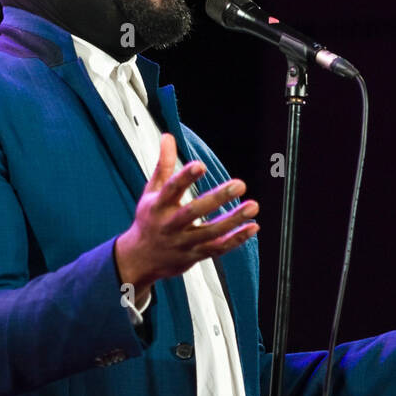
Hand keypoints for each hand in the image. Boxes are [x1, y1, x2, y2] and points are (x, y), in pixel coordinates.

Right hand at [114, 134, 259, 300]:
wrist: (141, 259)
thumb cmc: (150, 219)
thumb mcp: (151, 192)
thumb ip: (164, 165)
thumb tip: (168, 136)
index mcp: (158, 205)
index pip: (171, 189)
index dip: (185, 177)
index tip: (200, 165)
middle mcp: (170, 225)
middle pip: (193, 211)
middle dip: (217, 198)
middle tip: (239, 184)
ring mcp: (183, 242)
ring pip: (211, 232)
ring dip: (233, 220)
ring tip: (253, 206)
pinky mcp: (195, 255)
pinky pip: (218, 248)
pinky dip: (236, 239)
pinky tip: (252, 226)